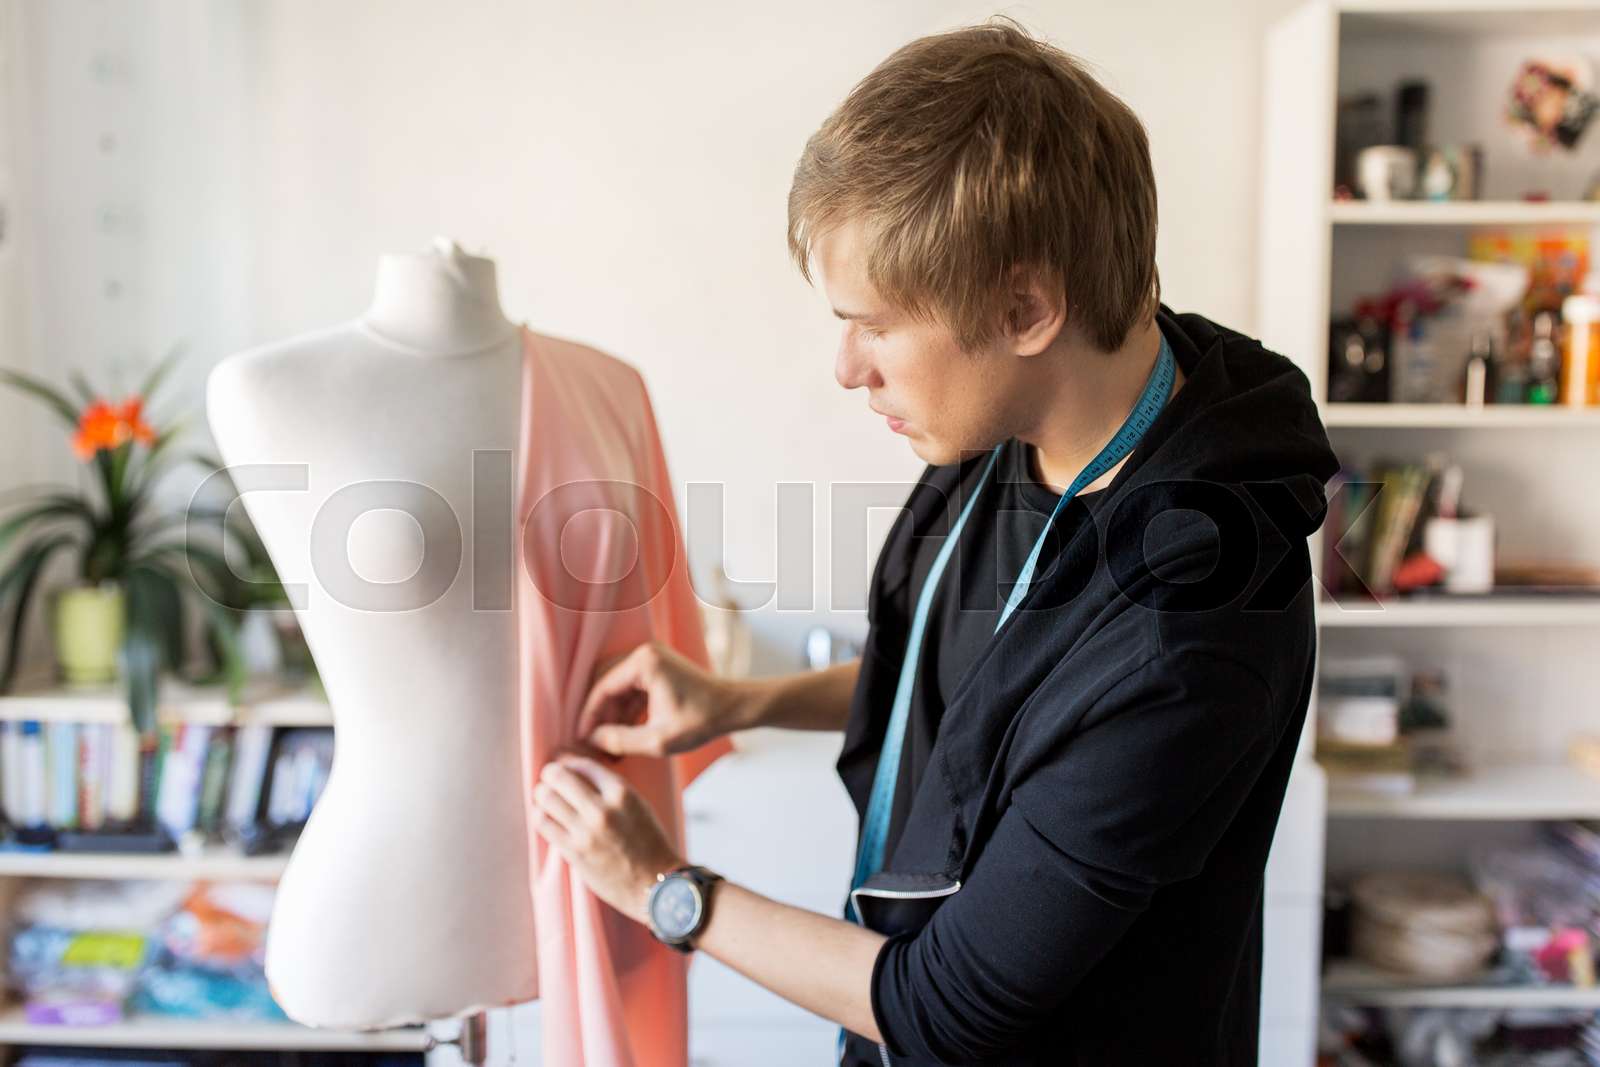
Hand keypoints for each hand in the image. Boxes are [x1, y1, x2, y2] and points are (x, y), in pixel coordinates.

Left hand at [530, 754, 682, 922]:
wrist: (655, 884)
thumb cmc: (648, 843)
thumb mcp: (638, 805)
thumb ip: (610, 788)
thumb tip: (577, 772)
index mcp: (622, 793)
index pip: (583, 765)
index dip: (569, 763)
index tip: (564, 766)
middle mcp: (602, 809)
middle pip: (559, 777)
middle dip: (550, 774)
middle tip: (548, 778)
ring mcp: (586, 832)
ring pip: (546, 799)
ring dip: (542, 795)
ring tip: (544, 797)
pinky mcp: (574, 852)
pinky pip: (545, 825)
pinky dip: (541, 817)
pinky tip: (547, 818)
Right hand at [578, 640, 751, 757]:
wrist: (734, 708)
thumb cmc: (702, 721)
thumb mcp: (658, 740)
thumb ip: (621, 741)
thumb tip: (592, 740)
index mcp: (643, 663)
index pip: (602, 690)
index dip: (589, 717)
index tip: (582, 740)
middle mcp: (644, 654)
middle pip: (608, 688)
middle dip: (600, 718)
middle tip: (593, 745)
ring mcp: (652, 660)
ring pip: (619, 691)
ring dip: (613, 717)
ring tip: (608, 746)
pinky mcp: (658, 669)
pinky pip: (633, 691)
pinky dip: (627, 712)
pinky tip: (623, 737)